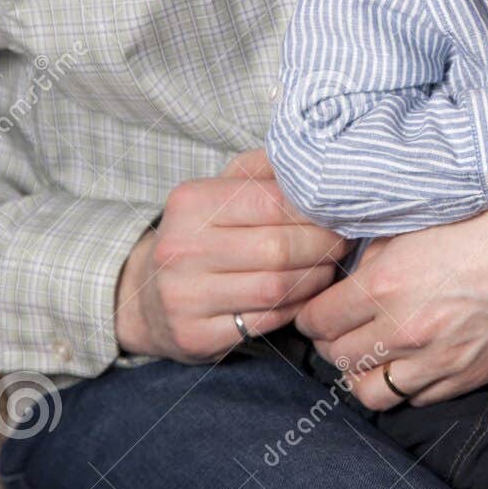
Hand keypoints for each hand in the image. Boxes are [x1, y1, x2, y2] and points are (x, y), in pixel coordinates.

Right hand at [114, 149, 349, 361]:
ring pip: (276, 288)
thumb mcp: (219, 191)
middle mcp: (181, 249)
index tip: (339, 213)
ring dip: (315, 279)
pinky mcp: (195, 334)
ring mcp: (184, 296)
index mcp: (191, 203)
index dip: (316, 210)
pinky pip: (265, 322)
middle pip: (278, 249)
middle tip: (343, 243)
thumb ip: (262, 170)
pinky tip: (304, 296)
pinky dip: (296, 308)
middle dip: (323, 246)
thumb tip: (313, 154)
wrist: (145, 296)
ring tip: (328, 268)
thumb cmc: (199, 235)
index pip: (272, 202)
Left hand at [296, 163, 487, 409]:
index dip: (310, 312)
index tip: (315, 304)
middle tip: (335, 325)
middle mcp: (407, 329)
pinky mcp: (469, 375)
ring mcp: (439, 360)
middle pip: (336, 357)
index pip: (316, 319)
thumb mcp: (421, 220)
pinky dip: (401, 385)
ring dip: (358, 372)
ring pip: (367, 391)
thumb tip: (346, 267)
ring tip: (366, 350)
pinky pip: (414, 399)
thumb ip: (376, 251)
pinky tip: (406, 361)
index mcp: (387, 284)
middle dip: (329, 341)